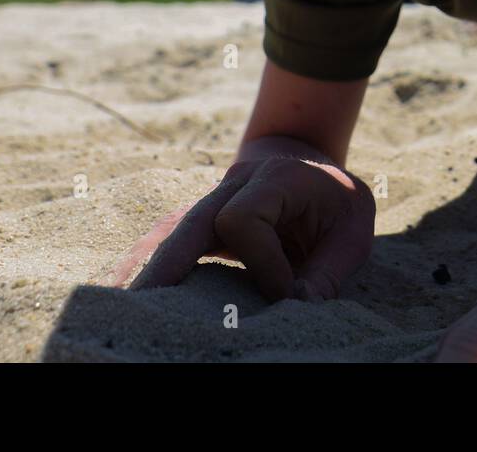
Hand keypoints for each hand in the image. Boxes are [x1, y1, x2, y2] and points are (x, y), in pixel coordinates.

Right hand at [104, 147, 375, 301]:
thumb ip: (328, 271)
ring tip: (128, 308)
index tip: (284, 294)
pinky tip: (123, 290)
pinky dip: (146, 266)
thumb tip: (295, 310)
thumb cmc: (338, 202)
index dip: (261, 263)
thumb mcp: (353, 230)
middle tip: (148, 306)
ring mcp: (212, 199)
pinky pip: (167, 241)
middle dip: (168, 266)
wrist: (315, 166)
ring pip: (170, 233)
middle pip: (190, 223)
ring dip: (149, 270)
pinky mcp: (201, 221)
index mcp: (276, 178)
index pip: (244, 219)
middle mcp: (235, 184)